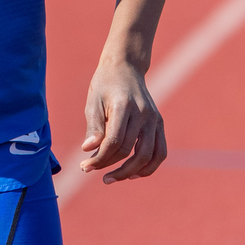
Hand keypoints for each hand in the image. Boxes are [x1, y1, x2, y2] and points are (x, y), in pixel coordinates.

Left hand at [80, 59, 165, 182]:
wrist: (125, 66)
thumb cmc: (104, 84)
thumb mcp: (93, 100)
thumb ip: (93, 126)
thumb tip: (88, 149)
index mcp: (123, 105)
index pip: (114, 141)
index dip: (99, 158)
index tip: (84, 166)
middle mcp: (143, 113)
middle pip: (130, 150)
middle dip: (110, 166)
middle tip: (93, 172)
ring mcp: (154, 119)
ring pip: (149, 156)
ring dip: (131, 172)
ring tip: (113, 178)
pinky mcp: (159, 123)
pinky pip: (160, 152)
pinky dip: (149, 167)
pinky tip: (133, 174)